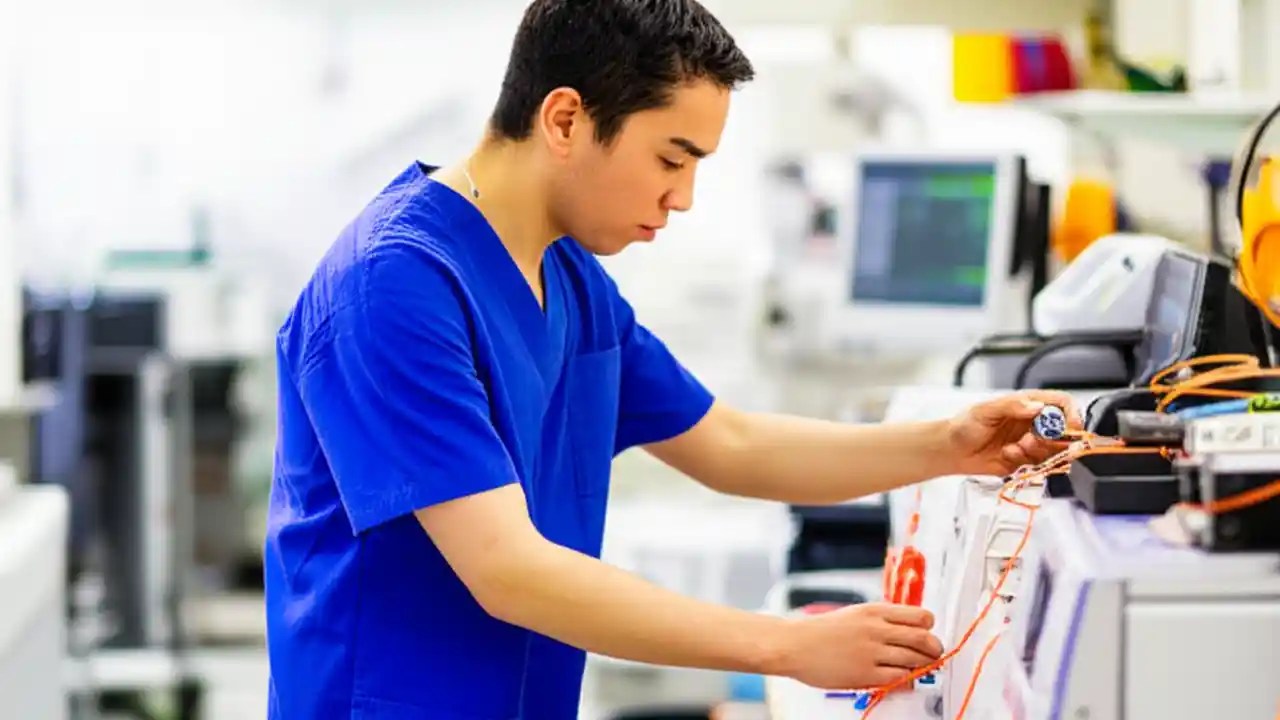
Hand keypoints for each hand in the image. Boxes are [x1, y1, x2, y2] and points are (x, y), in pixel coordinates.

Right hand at [776, 603, 942, 689]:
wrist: (794, 645)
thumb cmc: (820, 631)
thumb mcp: (854, 615)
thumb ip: (880, 621)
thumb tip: (907, 630)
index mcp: (874, 611)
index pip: (921, 616)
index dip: (929, 627)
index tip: (926, 633)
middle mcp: (876, 629)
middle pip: (924, 639)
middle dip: (934, 650)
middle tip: (933, 655)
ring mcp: (872, 652)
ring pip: (915, 660)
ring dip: (922, 666)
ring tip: (919, 668)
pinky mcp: (865, 673)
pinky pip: (899, 678)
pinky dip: (905, 679)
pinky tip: (901, 678)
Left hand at [945, 391, 1083, 475]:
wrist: (952, 451)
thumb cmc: (965, 425)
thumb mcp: (985, 410)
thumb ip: (1011, 406)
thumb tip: (1036, 406)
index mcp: (1027, 404)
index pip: (1061, 404)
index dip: (1071, 414)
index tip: (1071, 427)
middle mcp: (1034, 423)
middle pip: (1064, 431)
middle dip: (1051, 439)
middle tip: (1028, 441)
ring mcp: (1032, 443)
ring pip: (1054, 451)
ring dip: (1036, 452)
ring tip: (1014, 448)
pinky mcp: (1027, 462)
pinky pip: (1040, 466)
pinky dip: (1025, 463)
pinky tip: (1007, 456)